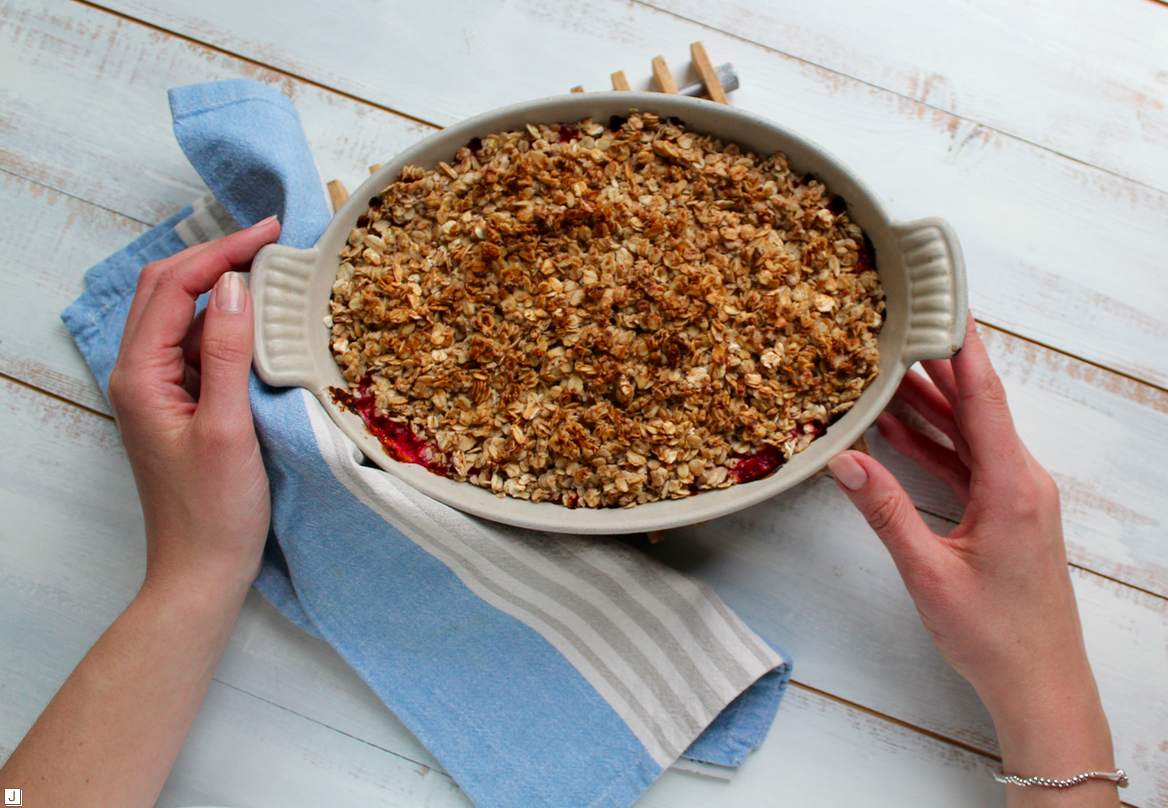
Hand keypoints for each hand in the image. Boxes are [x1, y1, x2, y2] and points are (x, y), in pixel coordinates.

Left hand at [0, 218, 281, 807]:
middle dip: (217, 259)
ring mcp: (160, 390)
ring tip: (275, 275)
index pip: (173, 287)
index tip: (270, 233)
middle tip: (273, 242)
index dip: (218, 253)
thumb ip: (226, 354)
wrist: (202, 572)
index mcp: (140, 375)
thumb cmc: (214, 512)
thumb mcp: (227, 429)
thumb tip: (233, 285)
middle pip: (170, 292)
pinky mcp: (182, 406)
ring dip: (224, 290)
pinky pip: (200, 349)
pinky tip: (264, 325)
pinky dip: (229, 326)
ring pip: (185, 317)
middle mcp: (140, 374)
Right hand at [828, 315, 1116, 805]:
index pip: (985, 397)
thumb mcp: (929, 572)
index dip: (963, 346)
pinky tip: (898, 432)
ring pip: (969, 434)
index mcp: (1013, 486)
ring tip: (889, 367)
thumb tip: (844, 460)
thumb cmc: (995, 636)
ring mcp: (1015, 498)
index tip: (943, 302)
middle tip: (899, 324)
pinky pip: (967, 465)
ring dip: (930, 404)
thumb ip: (884, 510)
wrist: (1040, 686)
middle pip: (976, 407)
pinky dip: (934, 445)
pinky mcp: (1005, 515)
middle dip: (937, 364)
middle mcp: (1022, 482)